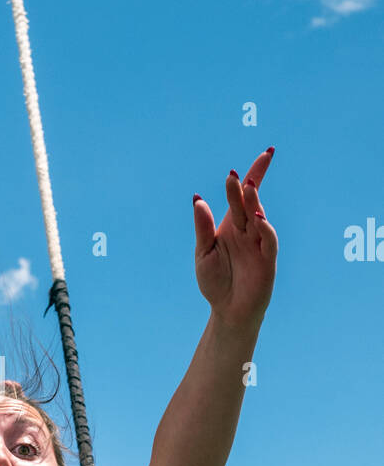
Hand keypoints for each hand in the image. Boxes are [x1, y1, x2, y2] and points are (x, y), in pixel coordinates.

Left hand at [192, 149, 277, 328]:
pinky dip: (264, 227)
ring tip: (247, 187)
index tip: (266, 154)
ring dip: (253, 202)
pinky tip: (256, 218)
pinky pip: (268, 240)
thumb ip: (202, 228)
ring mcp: (259, 244)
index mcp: (231, 225)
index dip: (254, 174)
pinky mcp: (268, 260)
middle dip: (246, 186)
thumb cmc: (215, 281)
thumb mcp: (203, 253)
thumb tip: (198, 200)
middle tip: (236, 175)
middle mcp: (247, 230)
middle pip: (248, 202)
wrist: (227, 311)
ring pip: (259, 217)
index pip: (243, 196)